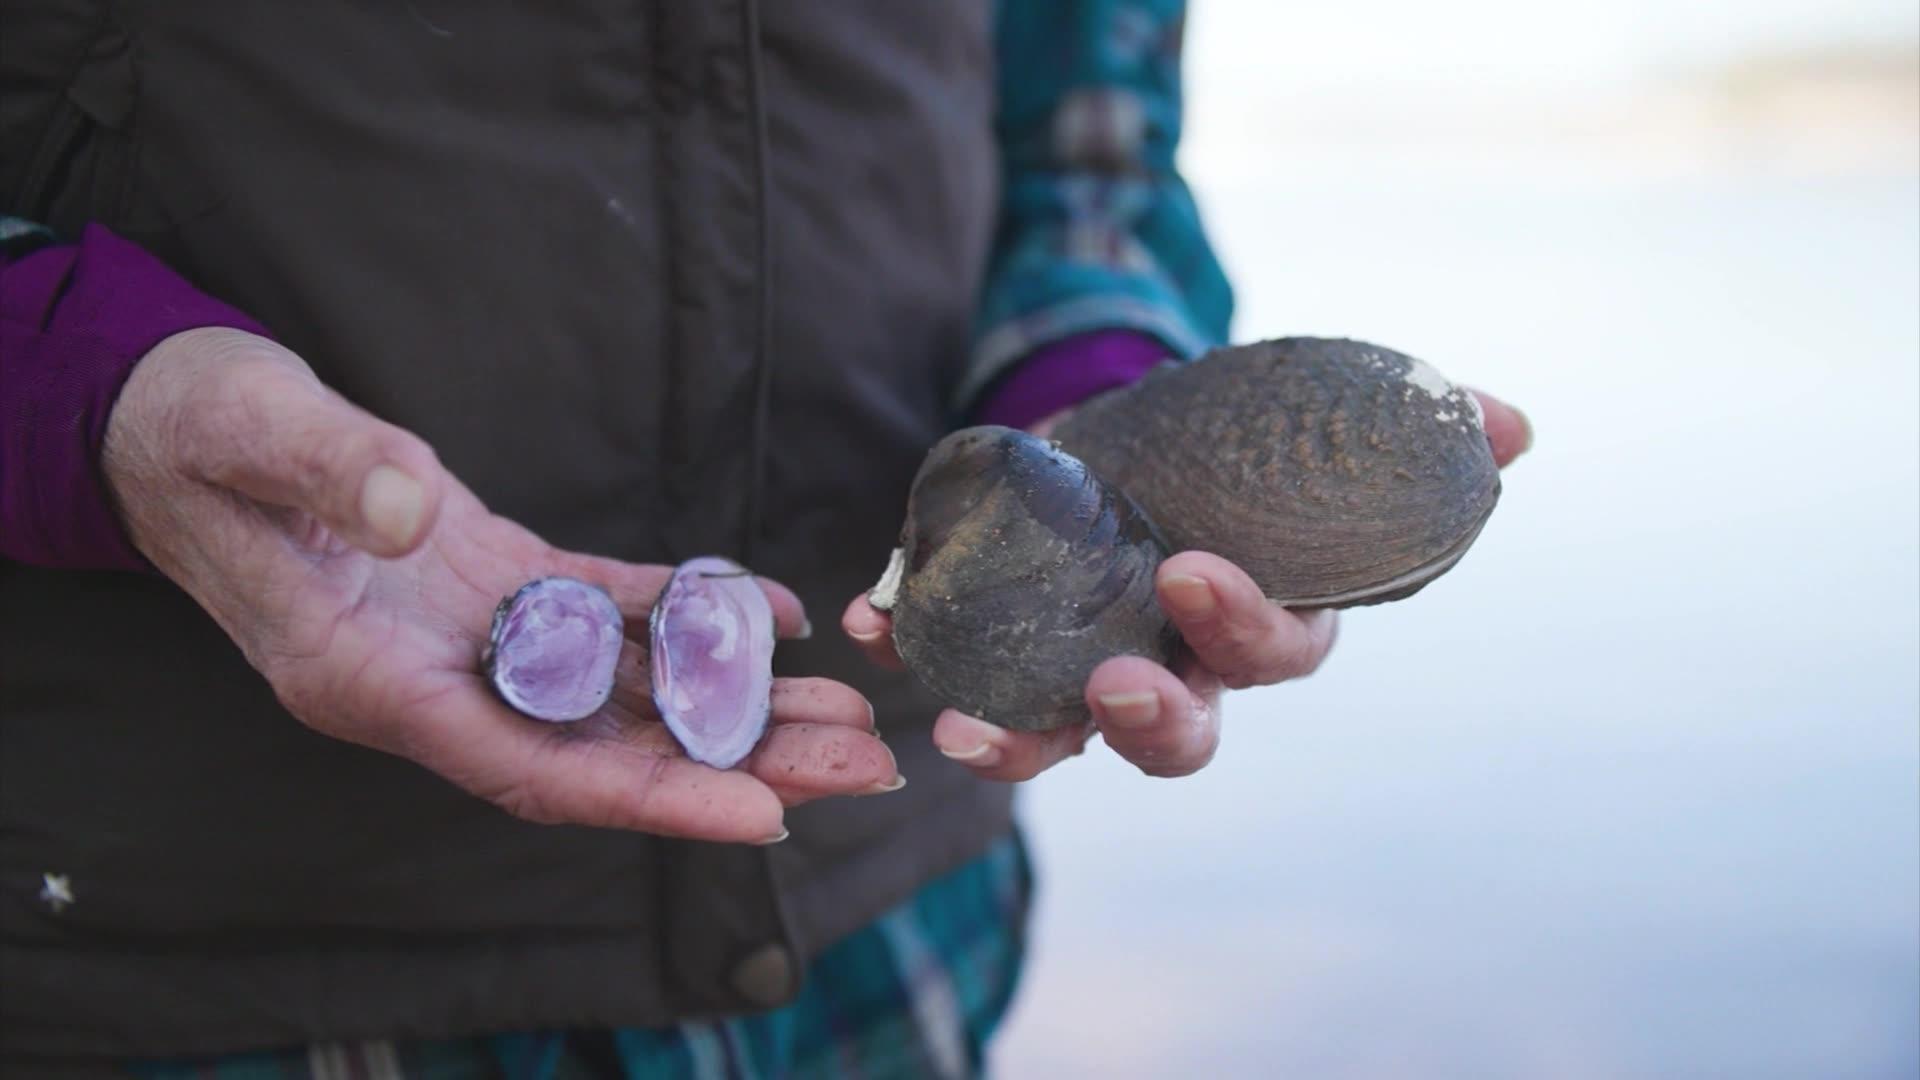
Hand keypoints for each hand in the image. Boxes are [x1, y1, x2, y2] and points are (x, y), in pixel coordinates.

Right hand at [103, 328, 897, 842]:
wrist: (176, 417)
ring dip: (732, 705)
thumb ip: (332, 472)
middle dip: (735, 764)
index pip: (529, 769)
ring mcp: (465, 634)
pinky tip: (769, 613)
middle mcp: (431, 678)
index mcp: (370, 677)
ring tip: (844, 709)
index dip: (649, 797)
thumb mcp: (250, 431)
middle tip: (862, 764)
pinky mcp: (490, 578)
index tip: (761, 815)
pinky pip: (606, 614)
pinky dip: (686, 617)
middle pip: (604, 749)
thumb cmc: (200, 426)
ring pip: (620, 693)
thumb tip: (414, 515)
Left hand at [842, 389, 1531, 780]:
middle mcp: (1176, 663)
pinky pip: (958, 662)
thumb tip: (1511, 428)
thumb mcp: (1321, 426)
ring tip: (961, 730)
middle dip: (1147, 722)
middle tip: (1107, 687)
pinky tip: (875, 615)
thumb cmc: (1245, 448)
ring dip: (1015, 741)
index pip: (1271, 656)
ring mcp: (1084, 660)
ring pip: (1058, 734)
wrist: (1140, 430)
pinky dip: (914, 646)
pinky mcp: (1006, 633)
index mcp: (1259, 622)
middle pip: (1175, 732)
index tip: (1199, 574)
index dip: (1244, 630)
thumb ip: (1415, 428)